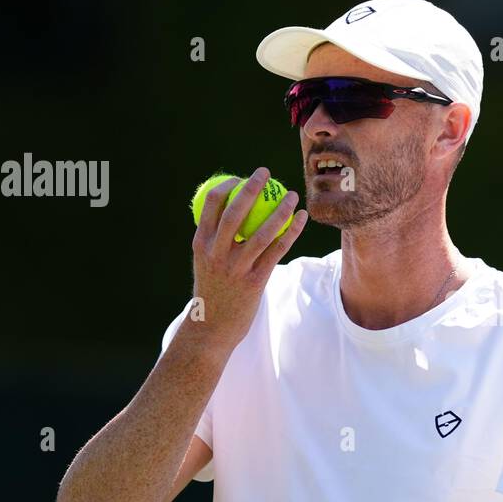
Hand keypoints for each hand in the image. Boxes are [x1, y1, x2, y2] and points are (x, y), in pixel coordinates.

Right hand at [187, 167, 306, 353]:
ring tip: (291, 194)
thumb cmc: (212, 291)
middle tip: (266, 173)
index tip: (242, 177)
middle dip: (251, 186)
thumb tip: (230, 211)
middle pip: (235, 211)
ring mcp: (236, 268)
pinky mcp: (255, 281)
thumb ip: (215, 240)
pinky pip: (277, 250)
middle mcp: (217, 253)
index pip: (212, 204)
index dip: (228, 185)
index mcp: (201, 243)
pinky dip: (290, 231)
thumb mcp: (205, 263)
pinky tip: (301, 219)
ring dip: (280, 209)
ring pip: (262, 231)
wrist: (211, 329)